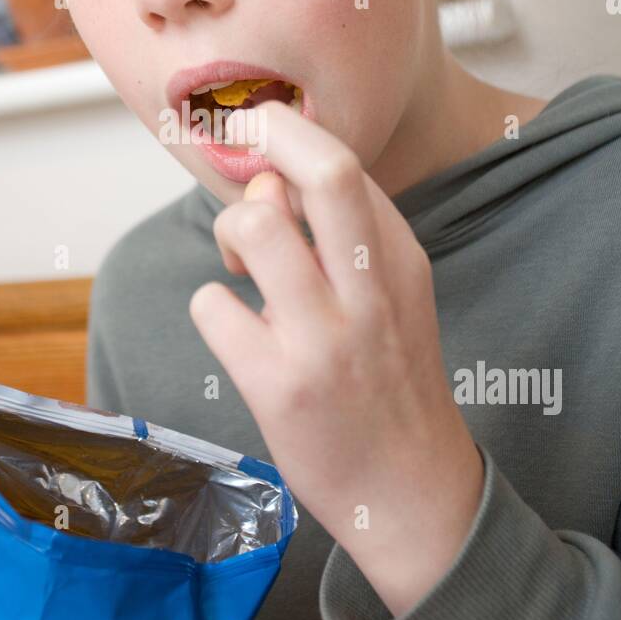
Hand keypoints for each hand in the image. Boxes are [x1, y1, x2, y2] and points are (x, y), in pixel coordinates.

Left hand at [188, 100, 484, 617]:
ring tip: (241, 263)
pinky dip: (210, 308)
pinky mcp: (281, 384)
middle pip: (326, 171)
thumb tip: (264, 177)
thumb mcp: (391, 298)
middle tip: (235, 135)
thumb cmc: (387, 383)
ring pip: (256, 224)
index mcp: (401, 260)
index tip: (254, 127)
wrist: (410, 492)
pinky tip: (238, 335)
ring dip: (229, 229)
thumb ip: (341, 238)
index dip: (287, 133)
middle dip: (267, 131)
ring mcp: (327, 337)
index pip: (345, 163)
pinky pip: (212, 305)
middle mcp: (371, 289)